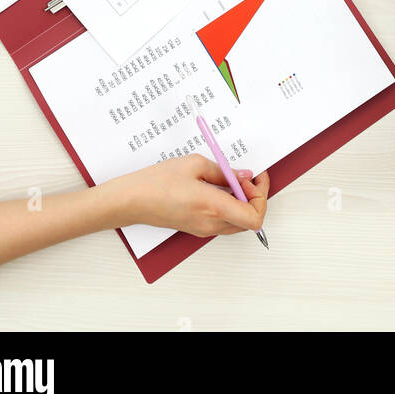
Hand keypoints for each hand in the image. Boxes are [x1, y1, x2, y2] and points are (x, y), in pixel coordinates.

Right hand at [110, 155, 269, 237]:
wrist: (132, 200)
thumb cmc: (158, 181)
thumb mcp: (195, 164)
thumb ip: (224, 171)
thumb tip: (244, 176)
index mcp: (213, 207)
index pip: (254, 217)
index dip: (262, 196)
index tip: (256, 178)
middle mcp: (211, 224)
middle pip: (250, 221)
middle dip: (255, 197)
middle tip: (248, 176)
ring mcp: (204, 230)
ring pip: (238, 223)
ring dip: (243, 202)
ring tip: (232, 180)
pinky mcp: (197, 229)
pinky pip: (224, 222)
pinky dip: (230, 206)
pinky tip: (220, 188)